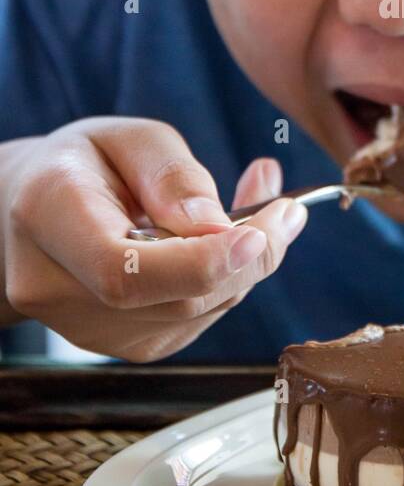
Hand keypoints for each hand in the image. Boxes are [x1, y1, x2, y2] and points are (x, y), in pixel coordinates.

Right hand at [3, 117, 306, 360]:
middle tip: (287, 211)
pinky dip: (229, 283)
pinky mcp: (122, 347)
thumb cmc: (82, 165)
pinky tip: (233, 241)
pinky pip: (195, 321)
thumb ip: (172, 174)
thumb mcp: (126, 138)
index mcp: (49, 215)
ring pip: (193, 314)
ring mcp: (86, 330)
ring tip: (264, 210)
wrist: (33, 211)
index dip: (200, 264)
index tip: (257, 233)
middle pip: (172, 299)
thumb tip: (219, 227)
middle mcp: (56, 288)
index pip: (124, 270)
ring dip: (245, 268)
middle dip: (247, 260)